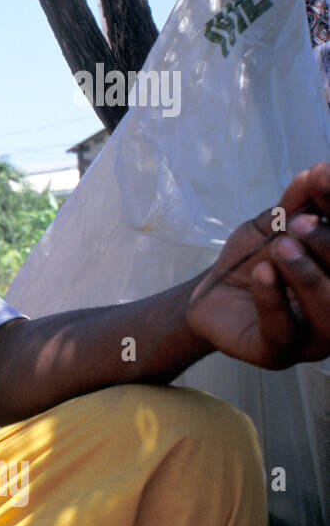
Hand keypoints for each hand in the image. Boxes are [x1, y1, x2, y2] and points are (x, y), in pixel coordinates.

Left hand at [187, 161, 329, 367]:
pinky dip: (273, 300)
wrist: (208, 295)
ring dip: (306, 275)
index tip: (321, 178)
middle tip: (297, 224)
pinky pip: (283, 333)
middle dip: (328, 246)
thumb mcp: (272, 225)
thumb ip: (296, 203)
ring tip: (280, 248)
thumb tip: (318, 170)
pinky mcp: (277, 355)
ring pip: (329, 312)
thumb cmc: (251, 260)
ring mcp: (314, 338)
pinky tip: (263, 274)